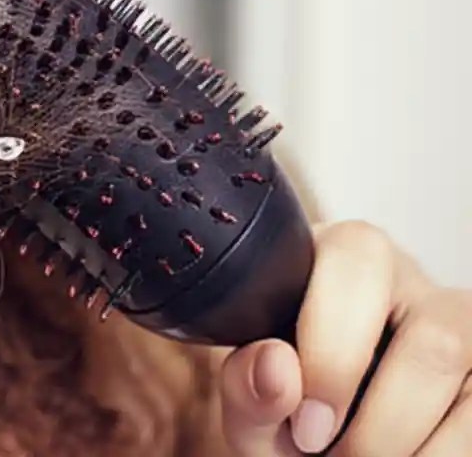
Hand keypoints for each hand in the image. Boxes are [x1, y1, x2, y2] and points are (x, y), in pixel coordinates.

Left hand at [218, 220, 471, 455]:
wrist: (321, 450)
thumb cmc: (285, 418)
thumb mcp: (252, 407)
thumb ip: (246, 384)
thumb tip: (274, 365)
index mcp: (334, 264)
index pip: (356, 259)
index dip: (333, 347)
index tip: (303, 422)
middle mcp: (409, 283)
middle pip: (432, 334)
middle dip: (379, 418)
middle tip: (327, 451)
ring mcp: (460, 327)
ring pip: (461, 371)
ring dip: (404, 443)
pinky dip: (439, 456)